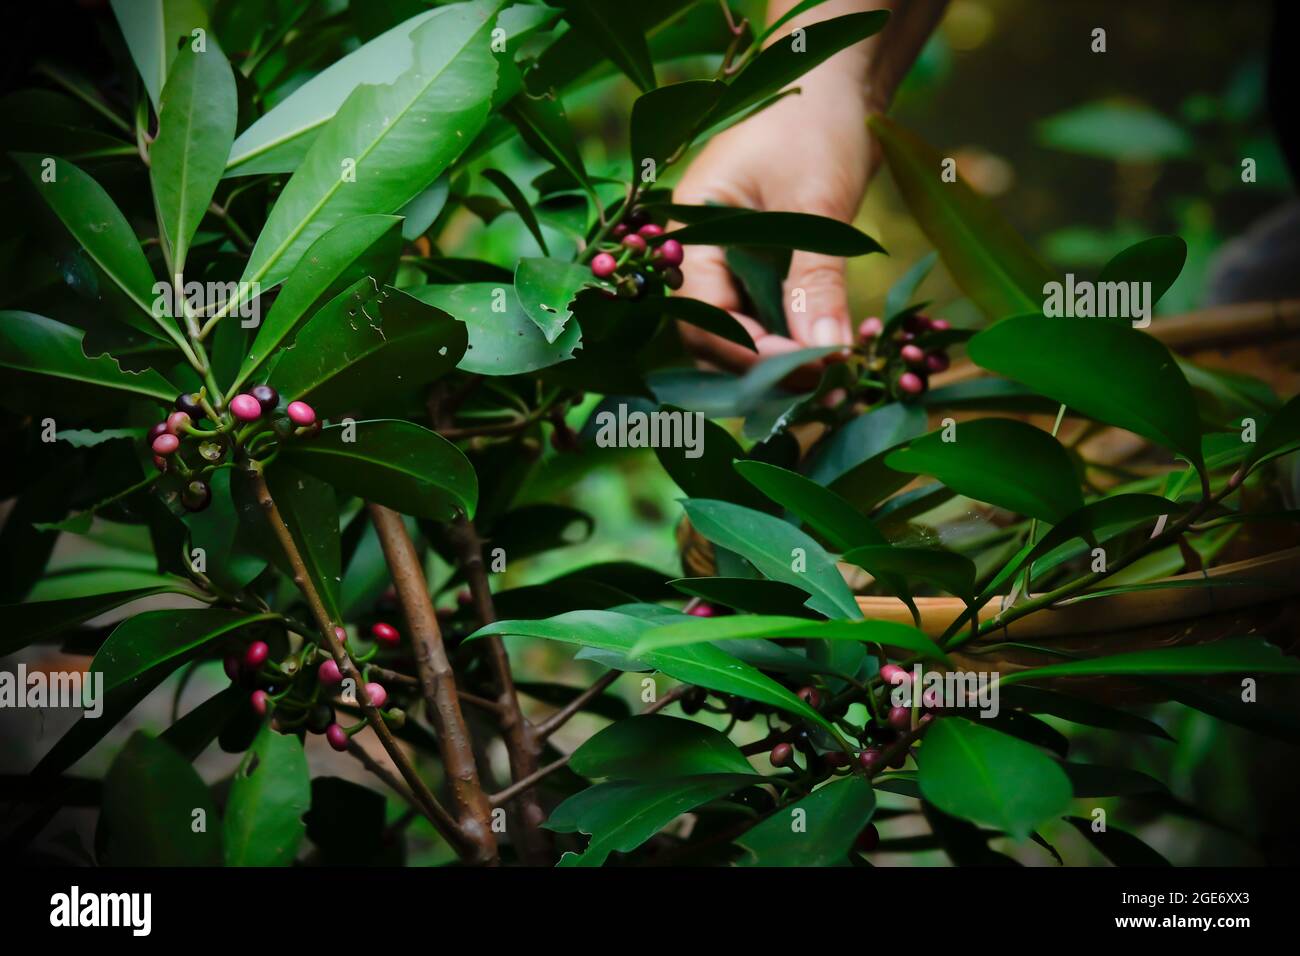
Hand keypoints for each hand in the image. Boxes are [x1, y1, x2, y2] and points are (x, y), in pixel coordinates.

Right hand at [673, 40, 877, 372]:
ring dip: (785, 360)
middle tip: (827, 384)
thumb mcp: (817, 202)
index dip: (749, 353)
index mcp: (692, 234)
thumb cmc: (817, 123)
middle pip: (716, 337)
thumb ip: (815, 281)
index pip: (704, 317)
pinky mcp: (762, 268)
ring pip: (745, 334)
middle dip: (766, 367)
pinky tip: (833, 350)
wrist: (838, 79)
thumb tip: (825, 353)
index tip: (807, 369)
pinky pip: (771, 317)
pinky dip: (799, 337)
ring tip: (835, 376)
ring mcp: (731, 264)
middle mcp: (702, 256)